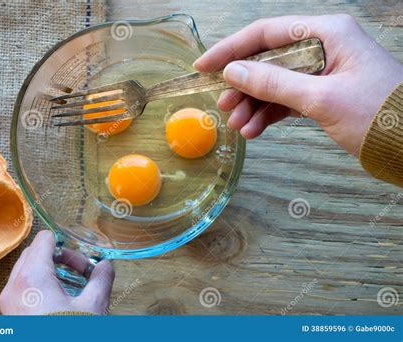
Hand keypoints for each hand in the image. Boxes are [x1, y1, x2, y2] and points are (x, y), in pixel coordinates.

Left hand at [0, 230, 114, 314]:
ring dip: (49, 271)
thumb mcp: (93, 306)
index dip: (66, 244)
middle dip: (59, 258)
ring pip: (26, 270)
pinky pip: (21, 288)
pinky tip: (59, 301)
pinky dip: (39, 285)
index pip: (44, 239)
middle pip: (34, 253)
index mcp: (33, 277)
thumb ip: (102, 279)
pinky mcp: (9, 316)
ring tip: (72, 287)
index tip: (80, 259)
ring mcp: (8, 302)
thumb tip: (105, 266)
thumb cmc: (69, 333)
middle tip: (81, 272)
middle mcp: (14, 286)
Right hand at [194, 14, 402, 154]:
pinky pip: (287, 100)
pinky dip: (270, 114)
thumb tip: (232, 72)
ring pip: (275, 82)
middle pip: (268, 59)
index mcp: (326, 33)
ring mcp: (322, 71)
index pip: (266, 33)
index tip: (204, 67)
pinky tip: (254, 129)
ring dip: (253, 104)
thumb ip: (274, 83)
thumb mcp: (322, 98)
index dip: (231, 49)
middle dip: (243, 85)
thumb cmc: (380, 116)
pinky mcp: (323, 94)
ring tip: (238, 126)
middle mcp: (322, 46)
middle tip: (224, 106)